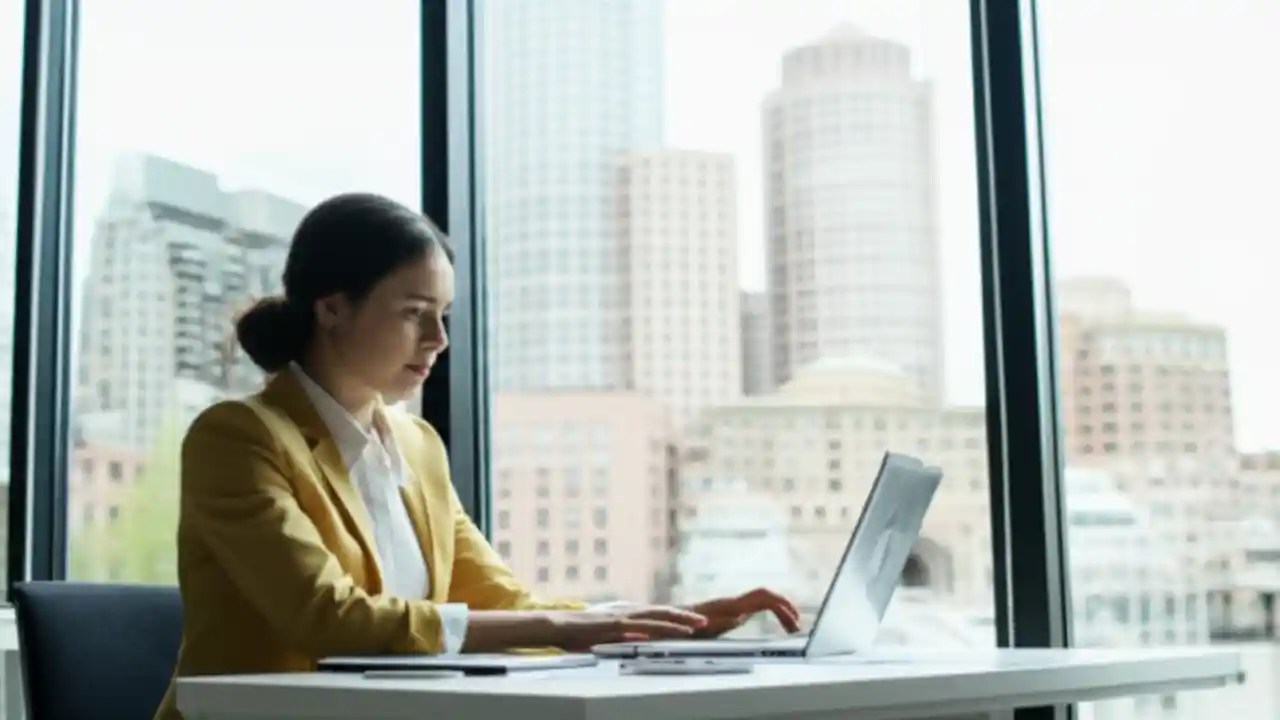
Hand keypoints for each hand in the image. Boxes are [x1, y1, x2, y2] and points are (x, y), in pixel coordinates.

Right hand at [548, 605, 709, 651]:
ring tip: (697, 626)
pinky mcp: (615, 625)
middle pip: (665, 612)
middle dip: (687, 617)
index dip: (681, 617)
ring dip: (679, 622)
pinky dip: (657, 629)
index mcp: (630, 615)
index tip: (698, 621)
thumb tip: (644, 640)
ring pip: (657, 618)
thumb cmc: (582, 632)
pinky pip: (641, 627)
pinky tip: (667, 632)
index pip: (661, 614)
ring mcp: (623, 618)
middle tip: (708, 621)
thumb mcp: (610, 635)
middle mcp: (630, 613)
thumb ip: (628, 635)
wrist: (559, 626)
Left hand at [685, 588, 802, 637]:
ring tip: (793, 628)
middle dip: (786, 609)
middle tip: (797, 627)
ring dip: (781, 611)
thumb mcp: (697, 629)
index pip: (763, 597)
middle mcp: (733, 603)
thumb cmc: (680, 629)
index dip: (782, 605)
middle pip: (767, 596)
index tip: (795, 621)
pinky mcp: (730, 611)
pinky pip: (758, 606)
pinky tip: (777, 625)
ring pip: (764, 600)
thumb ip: (712, 623)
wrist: (667, 623)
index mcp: (730, 607)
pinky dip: (772, 613)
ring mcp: (732, 605)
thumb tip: (732, 617)